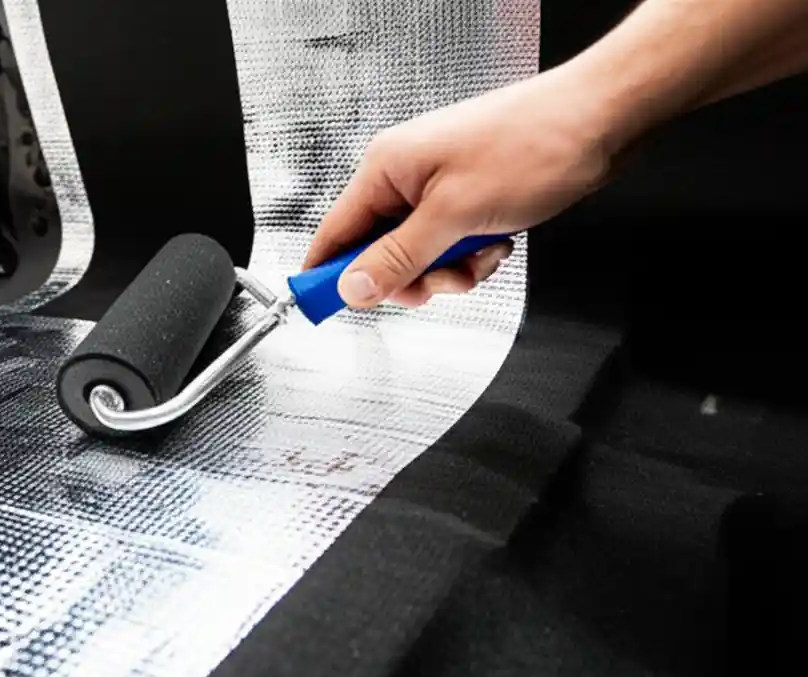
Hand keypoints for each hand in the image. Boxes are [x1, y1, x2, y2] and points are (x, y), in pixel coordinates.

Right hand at [304, 68, 615, 308]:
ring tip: (480, 252)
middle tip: (441, 276)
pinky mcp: (466, 197)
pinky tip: (497, 240)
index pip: (335, 232)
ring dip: (450, 268)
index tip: (324, 307)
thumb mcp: (454, 215)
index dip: (329, 274)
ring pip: (419, 255)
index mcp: (386, 168)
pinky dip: (472, 255)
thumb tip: (352, 287)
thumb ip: (398, 258)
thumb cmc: (532, 144)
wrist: (599, 122)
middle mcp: (405, 175)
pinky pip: (450, 246)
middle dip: (411, 275)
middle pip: (378, 251)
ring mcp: (437, 187)